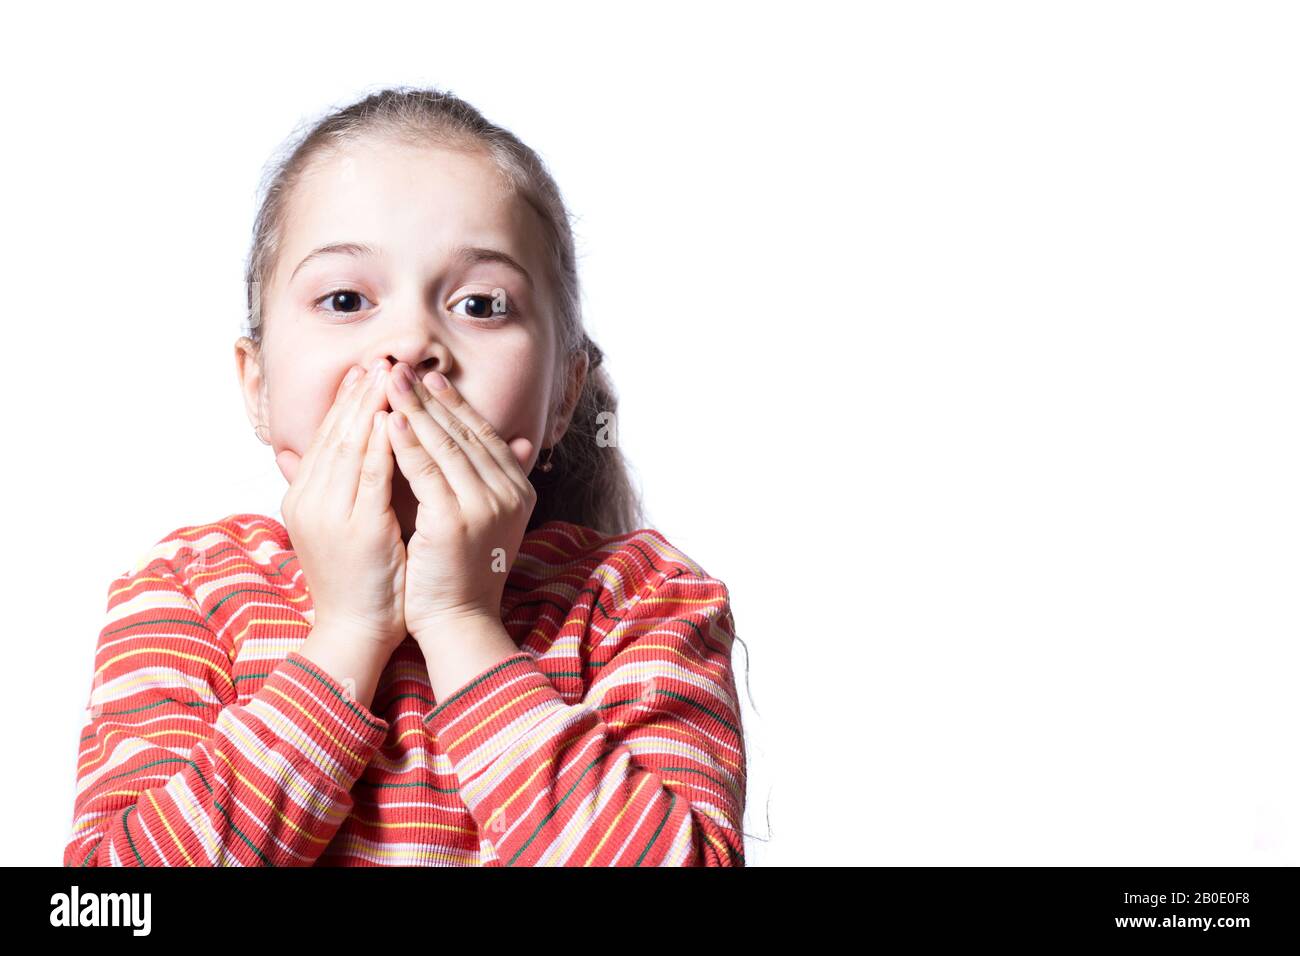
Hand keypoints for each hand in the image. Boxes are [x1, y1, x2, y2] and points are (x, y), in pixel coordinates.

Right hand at [275, 360, 407, 651]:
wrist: (355, 630)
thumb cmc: (362, 580)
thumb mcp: (348, 525)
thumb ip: (350, 486)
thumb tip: (363, 449)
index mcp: (305, 498)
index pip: (326, 438)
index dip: (346, 403)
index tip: (366, 372)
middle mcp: (309, 501)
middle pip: (334, 435)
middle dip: (359, 395)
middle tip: (379, 361)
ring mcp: (329, 513)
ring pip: (348, 447)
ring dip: (369, 408)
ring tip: (387, 376)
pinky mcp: (356, 527)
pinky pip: (369, 475)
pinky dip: (379, 444)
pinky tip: (391, 419)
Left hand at [382, 363, 537, 642]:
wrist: (458, 622)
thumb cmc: (462, 572)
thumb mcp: (489, 518)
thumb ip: (497, 478)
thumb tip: (522, 440)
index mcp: (518, 490)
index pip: (482, 434)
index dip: (454, 404)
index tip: (429, 378)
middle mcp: (509, 494)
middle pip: (463, 432)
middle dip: (429, 397)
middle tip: (400, 365)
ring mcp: (485, 506)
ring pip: (445, 445)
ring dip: (414, 408)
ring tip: (389, 380)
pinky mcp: (457, 520)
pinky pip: (427, 471)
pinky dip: (407, 442)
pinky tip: (389, 420)